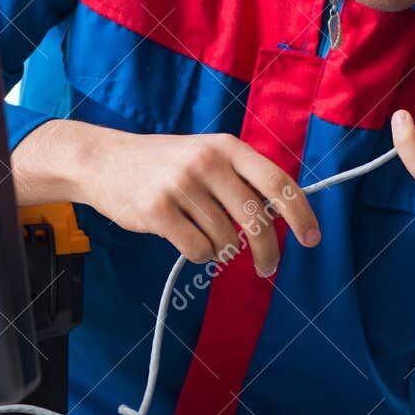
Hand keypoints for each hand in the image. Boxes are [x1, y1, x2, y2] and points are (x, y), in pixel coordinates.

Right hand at [14, 122, 319, 275]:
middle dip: (268, 252)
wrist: (103, 160)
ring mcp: (181, 185)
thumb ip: (240, 179)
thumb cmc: (162, 163)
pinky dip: (198, 254)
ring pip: (225, 241)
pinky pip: (198, 251)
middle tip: (268, 268)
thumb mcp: (205, 154)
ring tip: (202, 235)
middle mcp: (207, 162)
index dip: (301, 214)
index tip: (312, 239)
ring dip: (221, 250)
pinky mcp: (158, 210)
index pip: (278, 182)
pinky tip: (183, 239)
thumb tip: (281, 216)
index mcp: (227, 147)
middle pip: (256, 220)